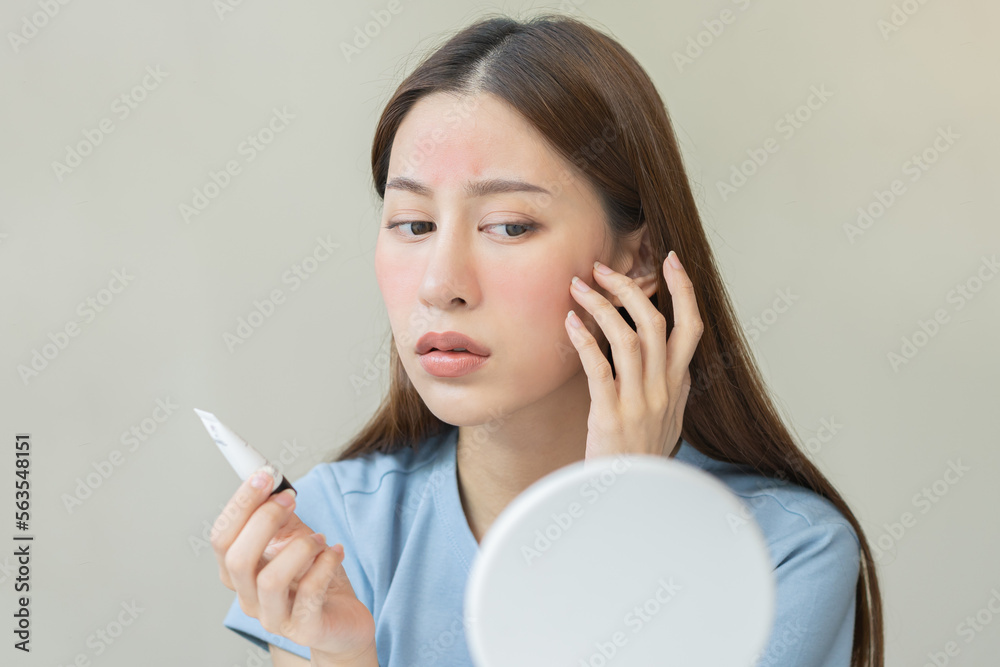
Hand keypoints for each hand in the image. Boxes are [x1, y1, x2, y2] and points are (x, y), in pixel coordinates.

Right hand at [211, 470, 375, 661]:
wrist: (343, 618)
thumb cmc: (313, 576)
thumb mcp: (292, 539)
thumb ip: (278, 514)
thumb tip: (269, 479)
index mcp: (239, 573)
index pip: (221, 538)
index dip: (241, 504)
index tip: (265, 475)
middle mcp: (249, 598)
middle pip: (237, 560)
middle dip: (265, 520)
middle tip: (291, 499)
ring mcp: (274, 618)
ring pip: (270, 581)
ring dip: (299, 548)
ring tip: (319, 538)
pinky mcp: (305, 629)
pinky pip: (310, 592)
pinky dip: (325, 563)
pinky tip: (335, 552)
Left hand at [565, 250, 702, 459]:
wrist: (632, 502)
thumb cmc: (640, 460)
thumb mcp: (665, 420)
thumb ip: (665, 387)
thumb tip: (658, 355)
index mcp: (679, 387)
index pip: (691, 328)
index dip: (684, 290)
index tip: (671, 260)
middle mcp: (664, 390)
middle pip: (658, 323)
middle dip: (633, 287)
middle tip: (604, 268)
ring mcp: (641, 402)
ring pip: (628, 338)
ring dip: (602, 306)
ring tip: (579, 286)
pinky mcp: (613, 416)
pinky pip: (600, 367)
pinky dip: (586, 339)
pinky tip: (571, 321)